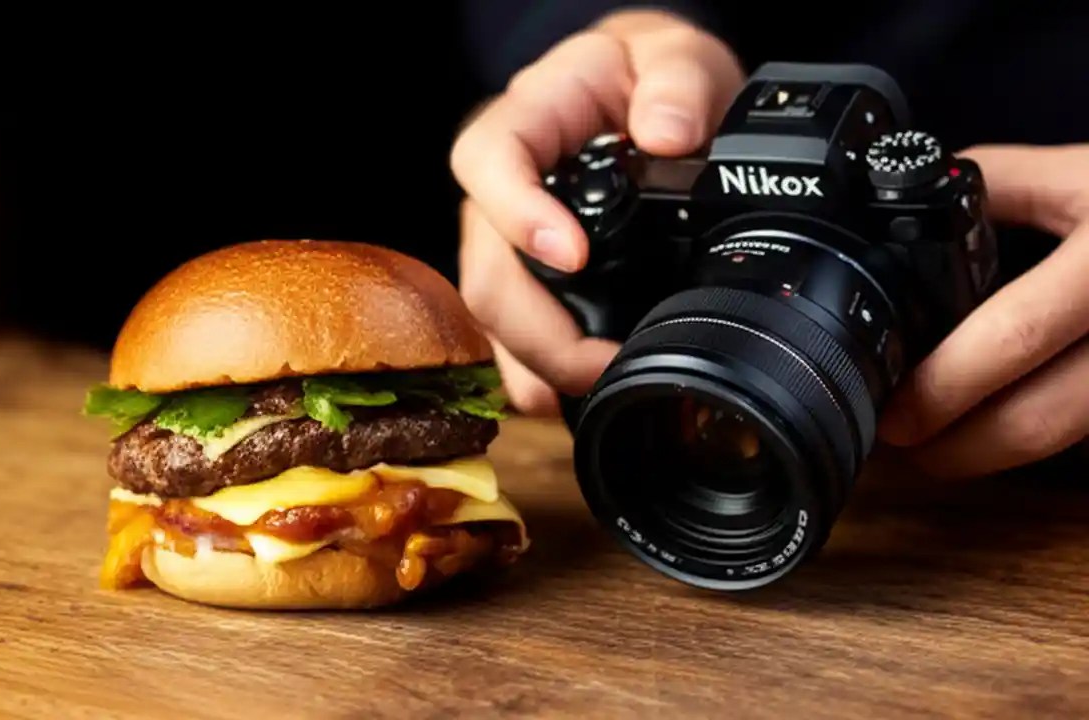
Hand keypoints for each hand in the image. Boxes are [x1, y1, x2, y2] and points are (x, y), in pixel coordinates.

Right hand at [450, 9, 743, 414]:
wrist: (650, 97)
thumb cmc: (649, 74)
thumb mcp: (676, 54)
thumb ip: (678, 80)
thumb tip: (669, 133)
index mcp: (529, 119)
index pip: (488, 160)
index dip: (517, 214)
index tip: (573, 254)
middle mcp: (502, 188)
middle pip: (485, 265)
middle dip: (536, 326)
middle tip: (602, 355)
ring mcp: (508, 239)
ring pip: (494, 311)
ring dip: (537, 359)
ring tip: (596, 381)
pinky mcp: (530, 279)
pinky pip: (514, 334)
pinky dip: (538, 371)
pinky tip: (572, 392)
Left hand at [878, 144, 1088, 477]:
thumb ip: (1006, 180)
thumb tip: (922, 193)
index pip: (1016, 335)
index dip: (945, 385)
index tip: (894, 408)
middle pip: (1044, 418)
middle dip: (958, 447)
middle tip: (900, 444)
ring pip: (1073, 438)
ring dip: (997, 452)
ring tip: (939, 442)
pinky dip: (1045, 434)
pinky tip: (1005, 425)